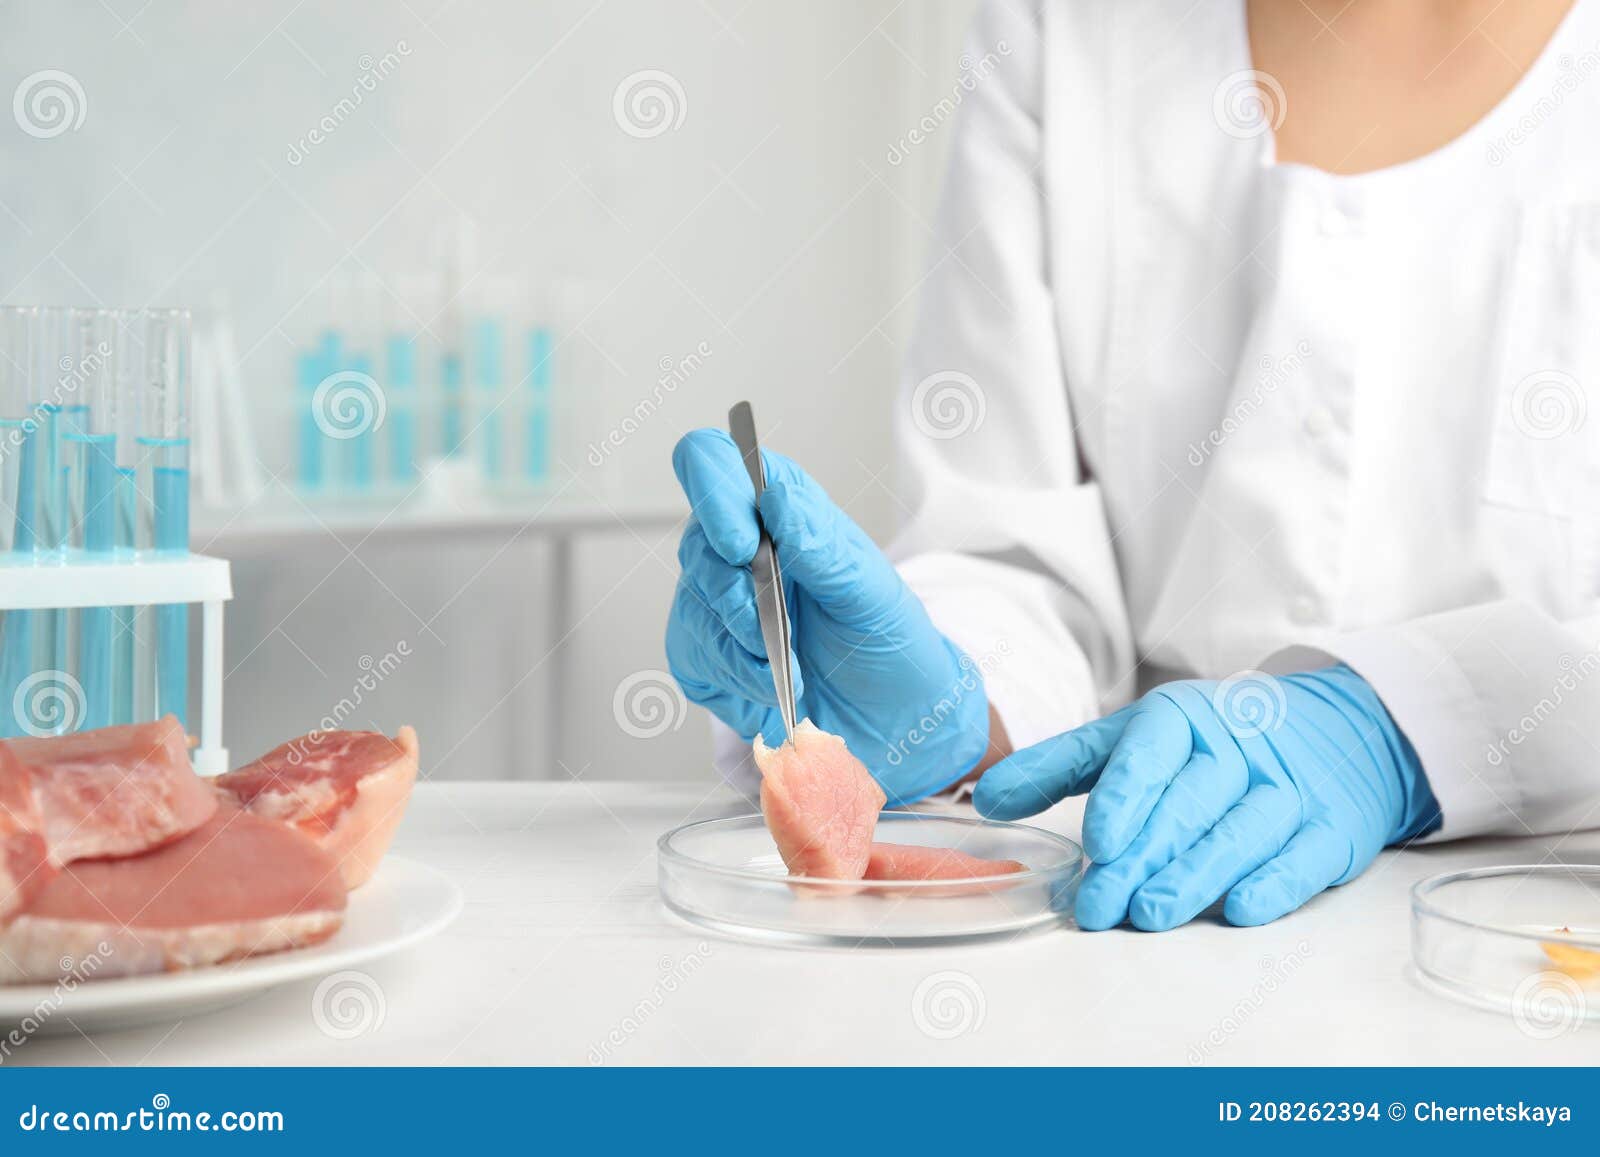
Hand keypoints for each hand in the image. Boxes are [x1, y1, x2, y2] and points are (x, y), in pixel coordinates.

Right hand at [666, 429, 990, 802]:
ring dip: (742, 654)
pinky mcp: (709, 649)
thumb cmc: (886, 637)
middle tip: (780, 637)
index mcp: (780, 506)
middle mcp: (740, 544)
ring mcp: (719, 599)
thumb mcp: (868, 588)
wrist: (890, 709)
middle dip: (737, 603)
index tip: (741, 547)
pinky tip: (771, 689)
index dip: (712, 494)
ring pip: (694, 613)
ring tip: (791, 674)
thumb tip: (775, 497)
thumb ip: (818, 544)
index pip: (712, 462)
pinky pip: (694, 660)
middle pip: (697, 550)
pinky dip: (734, 682)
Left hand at [973, 665, 1440, 929]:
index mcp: (1183, 720)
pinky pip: (1303, 856)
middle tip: (1098, 906)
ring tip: (1151, 913)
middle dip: (1141, 858)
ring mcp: (1288, 789)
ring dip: (1195, 876)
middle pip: (1187, 805)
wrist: (1334, 731)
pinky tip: (1240, 908)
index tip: (1098, 842)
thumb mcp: (1134, 738)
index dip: (1125, 797)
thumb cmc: (1210, 743)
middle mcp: (1238, 750)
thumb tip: (987, 799)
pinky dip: (1273, 884)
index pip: (1150, 753)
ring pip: (1240, 833)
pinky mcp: (1331, 830)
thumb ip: (1061, 767)